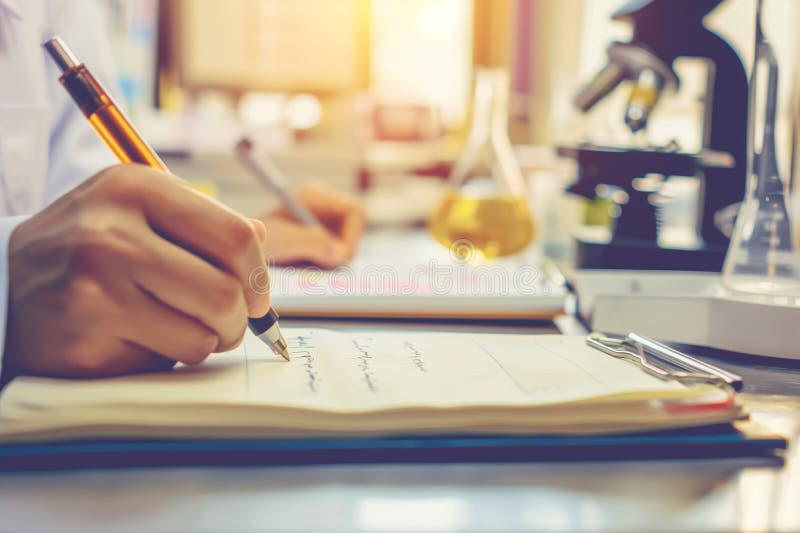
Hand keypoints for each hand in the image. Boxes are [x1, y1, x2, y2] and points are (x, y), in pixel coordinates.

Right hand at [3, 164, 269, 378]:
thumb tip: (260, 235)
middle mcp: (113, 231)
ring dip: (210, 340)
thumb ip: (200, 220)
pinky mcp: (86, 334)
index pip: (234, 236)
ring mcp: (95, 285)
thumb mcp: (136, 210)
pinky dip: (172, 355)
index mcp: (136, 188)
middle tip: (231, 321)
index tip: (256, 293)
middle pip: (227, 291)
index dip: (259, 273)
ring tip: (185, 328)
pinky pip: (169, 358)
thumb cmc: (87, 248)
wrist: (2, 284)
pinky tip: (144, 338)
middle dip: (242, 318)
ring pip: (205, 332)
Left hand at [258, 183, 365, 268]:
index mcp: (316, 196)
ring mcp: (321, 223)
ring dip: (333, 260)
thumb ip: (312, 243)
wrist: (240, 251)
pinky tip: (306, 268)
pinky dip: (325, 265)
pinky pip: (335, 255)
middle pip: (353, 230)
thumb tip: (338, 254)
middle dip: (344, 251)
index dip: (352, 236)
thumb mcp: (284, 241)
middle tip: (325, 268)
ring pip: (345, 246)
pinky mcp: (318, 240)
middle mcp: (322, 206)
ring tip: (308, 267)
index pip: (355, 212)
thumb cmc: (257, 240)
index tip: (337, 257)